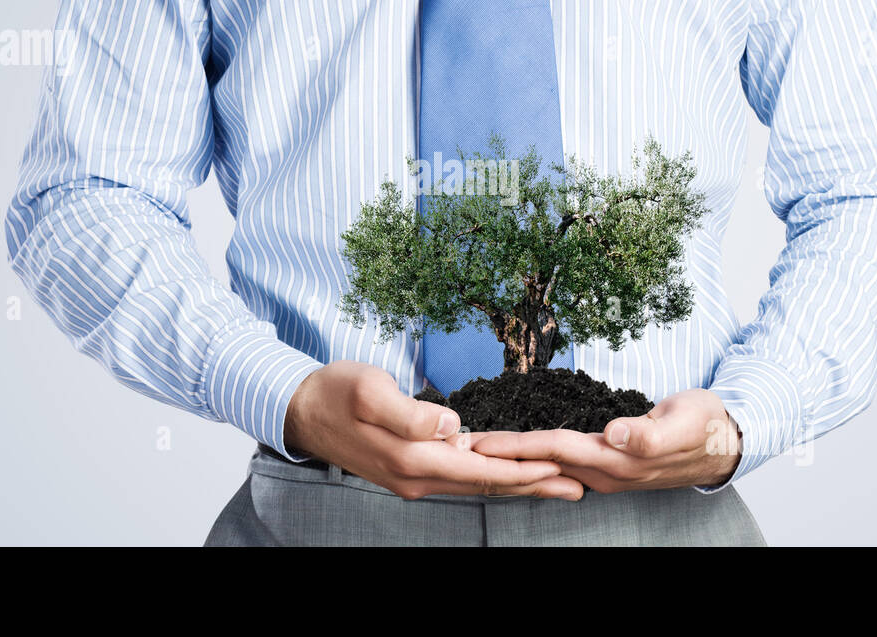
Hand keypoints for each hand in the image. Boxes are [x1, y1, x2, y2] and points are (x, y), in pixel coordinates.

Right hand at [284, 360, 583, 500]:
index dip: (523, 472)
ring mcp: (411, 475)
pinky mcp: (408, 467)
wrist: (299, 409)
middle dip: (533, 486)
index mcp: (412, 459)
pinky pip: (459, 476)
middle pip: (486, 484)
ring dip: (516, 484)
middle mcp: (416, 476)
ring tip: (554, 483)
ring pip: (475, 483)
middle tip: (577, 487)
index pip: (481, 471)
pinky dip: (491, 476)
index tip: (560, 471)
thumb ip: (410, 412)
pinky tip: (506, 473)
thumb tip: (451, 426)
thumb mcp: (369, 391)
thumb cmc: (334, 393)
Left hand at [468, 389, 740, 492]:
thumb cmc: (703, 425)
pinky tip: (517, 455)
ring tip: (475, 451)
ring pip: (548, 466)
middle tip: (458, 449)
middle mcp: (604, 470)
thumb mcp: (684, 421)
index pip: (555, 450)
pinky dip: (534, 459)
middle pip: (542, 462)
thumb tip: (617, 435)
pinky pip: (561, 463)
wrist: (725, 442)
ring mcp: (604, 472)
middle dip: (500, 458)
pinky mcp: (607, 465)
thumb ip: (650, 431)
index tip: (481, 445)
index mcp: (617, 458)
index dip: (518, 447)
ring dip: (512, 461)